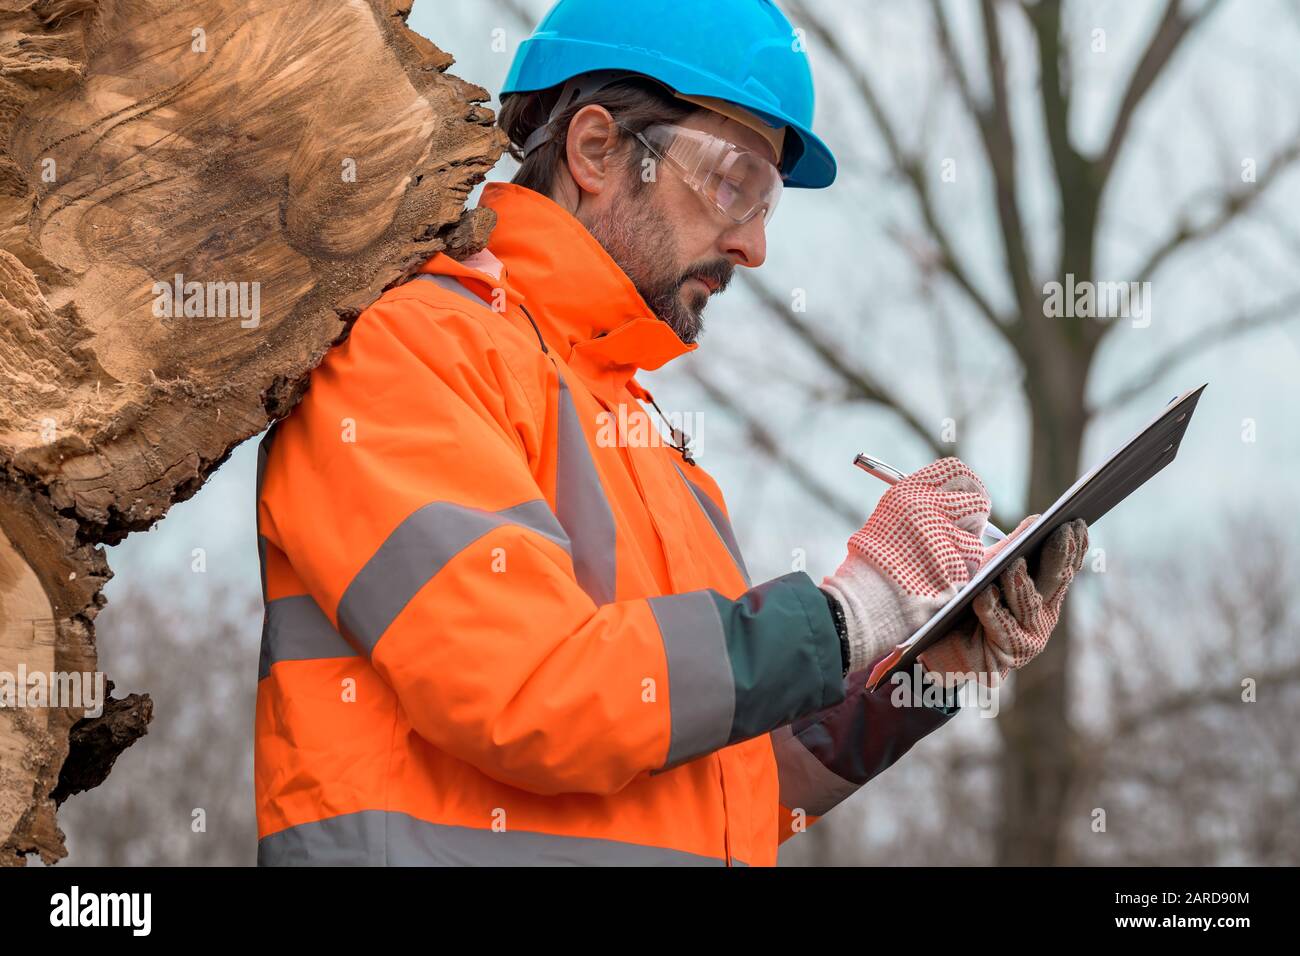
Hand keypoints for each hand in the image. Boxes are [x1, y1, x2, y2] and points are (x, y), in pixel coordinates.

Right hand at [821, 458, 991, 674]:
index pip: (955, 471)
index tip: (968, 494)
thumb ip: (921, 504)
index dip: (967, 483)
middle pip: (977, 500)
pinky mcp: (956, 567)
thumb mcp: (889, 516)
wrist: (863, 598)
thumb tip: (954, 500)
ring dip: (965, 549)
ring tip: (939, 562)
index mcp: (909, 493)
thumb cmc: (872, 561)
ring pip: (976, 538)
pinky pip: (972, 566)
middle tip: (969, 527)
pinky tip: (938, 579)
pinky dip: (961, 573)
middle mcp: (929, 510)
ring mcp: (944, 539)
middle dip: (976, 516)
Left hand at [917, 517, 1088, 687]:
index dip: (1074, 546)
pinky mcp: (1006, 654)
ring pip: (1027, 604)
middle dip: (1058, 556)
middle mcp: (1042, 617)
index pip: (1065, 568)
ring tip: (1014, 564)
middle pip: (1054, 582)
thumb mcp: (991, 569)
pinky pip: (997, 626)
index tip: (1077, 522)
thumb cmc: (969, 602)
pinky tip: (984, 594)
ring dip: (1019, 583)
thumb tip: (1037, 520)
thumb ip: (1014, 547)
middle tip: (1060, 532)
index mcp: (1045, 595)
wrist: (944, 646)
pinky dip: (990, 609)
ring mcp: (1028, 637)